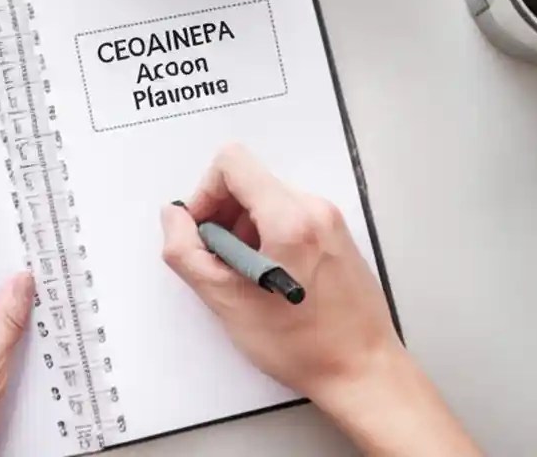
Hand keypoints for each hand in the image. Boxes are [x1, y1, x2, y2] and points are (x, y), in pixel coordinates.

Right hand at [161, 144, 478, 455]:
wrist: (362, 371)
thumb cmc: (304, 345)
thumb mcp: (227, 301)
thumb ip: (186, 253)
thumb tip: (174, 218)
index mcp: (290, 218)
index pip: (232, 163)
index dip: (204, 193)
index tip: (202, 232)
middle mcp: (315, 209)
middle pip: (248, 182)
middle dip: (221, 217)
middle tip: (220, 263)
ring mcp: (329, 221)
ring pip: (265, 201)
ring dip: (242, 231)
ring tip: (246, 277)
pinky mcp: (335, 236)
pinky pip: (287, 217)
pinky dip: (265, 238)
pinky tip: (267, 279)